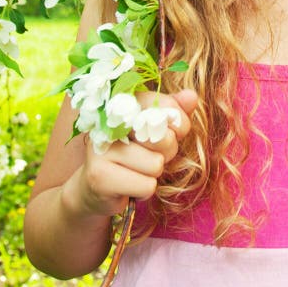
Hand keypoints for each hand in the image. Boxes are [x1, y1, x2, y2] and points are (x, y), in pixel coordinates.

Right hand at [61, 89, 197, 219]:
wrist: (96, 189)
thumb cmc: (134, 156)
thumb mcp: (157, 132)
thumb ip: (174, 115)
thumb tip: (191, 96)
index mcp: (125, 105)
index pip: (166, 106)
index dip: (179, 123)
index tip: (171, 132)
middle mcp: (110, 122)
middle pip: (164, 137)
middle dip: (166, 152)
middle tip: (149, 155)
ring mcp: (102, 148)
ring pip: (156, 164)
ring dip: (152, 174)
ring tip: (136, 171)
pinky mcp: (98, 176)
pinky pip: (146, 185)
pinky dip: (144, 190)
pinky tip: (129, 186)